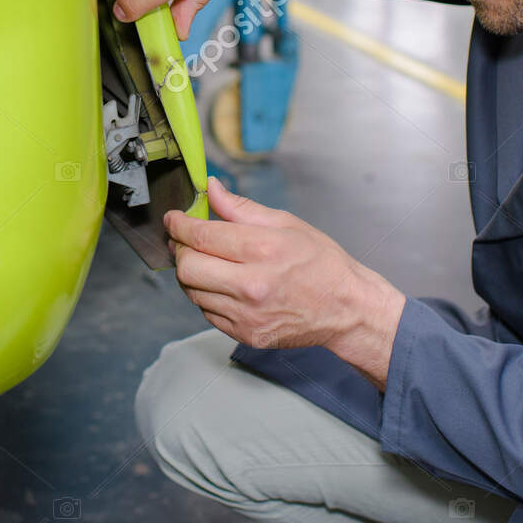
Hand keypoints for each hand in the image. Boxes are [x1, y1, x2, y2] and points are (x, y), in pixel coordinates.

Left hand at [164, 177, 406, 387]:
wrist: (347, 309)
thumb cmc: (322, 264)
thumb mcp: (287, 223)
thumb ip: (241, 208)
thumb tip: (212, 188)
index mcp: (263, 250)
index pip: (202, 235)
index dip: (180, 224)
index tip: (175, 218)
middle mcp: (252, 285)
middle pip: (188, 267)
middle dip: (180, 249)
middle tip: (185, 240)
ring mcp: (247, 315)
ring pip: (193, 292)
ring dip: (192, 273)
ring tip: (207, 261)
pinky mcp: (246, 334)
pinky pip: (207, 313)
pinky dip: (207, 296)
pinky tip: (223, 285)